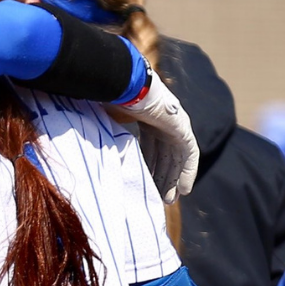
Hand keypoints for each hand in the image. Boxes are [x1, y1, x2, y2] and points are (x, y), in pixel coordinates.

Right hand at [110, 76, 198, 203]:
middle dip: (161, 176)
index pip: (149, 146)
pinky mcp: (182, 128)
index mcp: (144, 117)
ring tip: (168, 199)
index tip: (143, 183)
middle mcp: (161, 121)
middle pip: (163, 154)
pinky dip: (187, 171)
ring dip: (173, 178)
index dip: (147, 165)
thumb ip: (108, 137)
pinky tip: (184, 190)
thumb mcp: (107, 122)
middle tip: (158, 197)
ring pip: (176, 157)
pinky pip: (190, 154)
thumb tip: (94, 155)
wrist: (125, 86)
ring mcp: (173, 124)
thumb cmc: (111, 100)